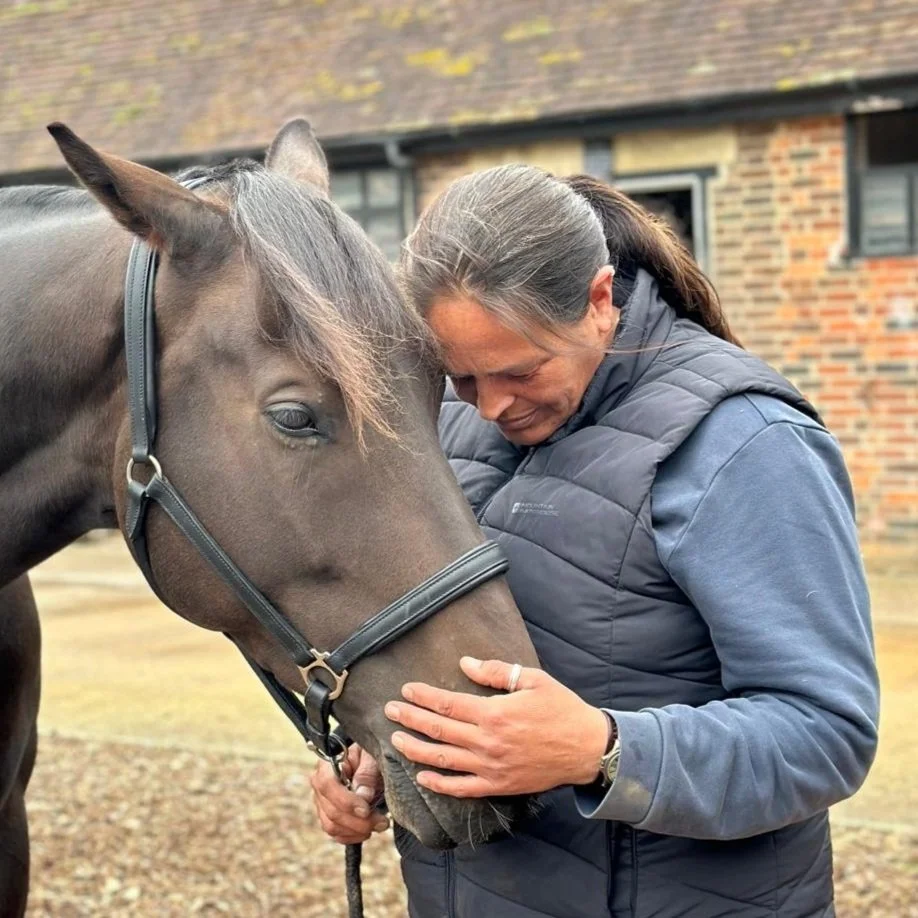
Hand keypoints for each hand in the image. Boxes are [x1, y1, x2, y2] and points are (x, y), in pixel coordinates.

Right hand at [310, 744, 388, 843]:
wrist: (368, 762)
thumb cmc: (369, 755)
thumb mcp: (372, 757)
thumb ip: (367, 773)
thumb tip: (363, 796)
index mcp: (327, 765)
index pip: (327, 785)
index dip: (346, 801)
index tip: (366, 809)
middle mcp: (319, 785)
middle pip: (331, 811)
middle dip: (359, 821)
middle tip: (383, 821)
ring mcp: (322, 803)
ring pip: (332, 826)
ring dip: (358, 831)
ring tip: (381, 824)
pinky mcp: (328, 817)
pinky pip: (335, 834)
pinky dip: (353, 837)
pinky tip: (368, 831)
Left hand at [385, 657, 608, 797]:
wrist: (587, 748)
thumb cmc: (561, 709)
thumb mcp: (533, 680)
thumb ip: (497, 671)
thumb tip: (466, 663)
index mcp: (494, 713)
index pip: (448, 704)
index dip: (424, 696)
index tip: (406, 689)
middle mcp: (488, 742)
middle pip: (439, 730)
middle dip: (411, 718)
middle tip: (390, 710)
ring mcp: (491, 767)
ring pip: (444, 760)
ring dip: (416, 750)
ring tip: (396, 741)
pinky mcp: (498, 785)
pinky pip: (462, 788)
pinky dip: (439, 784)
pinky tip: (422, 776)